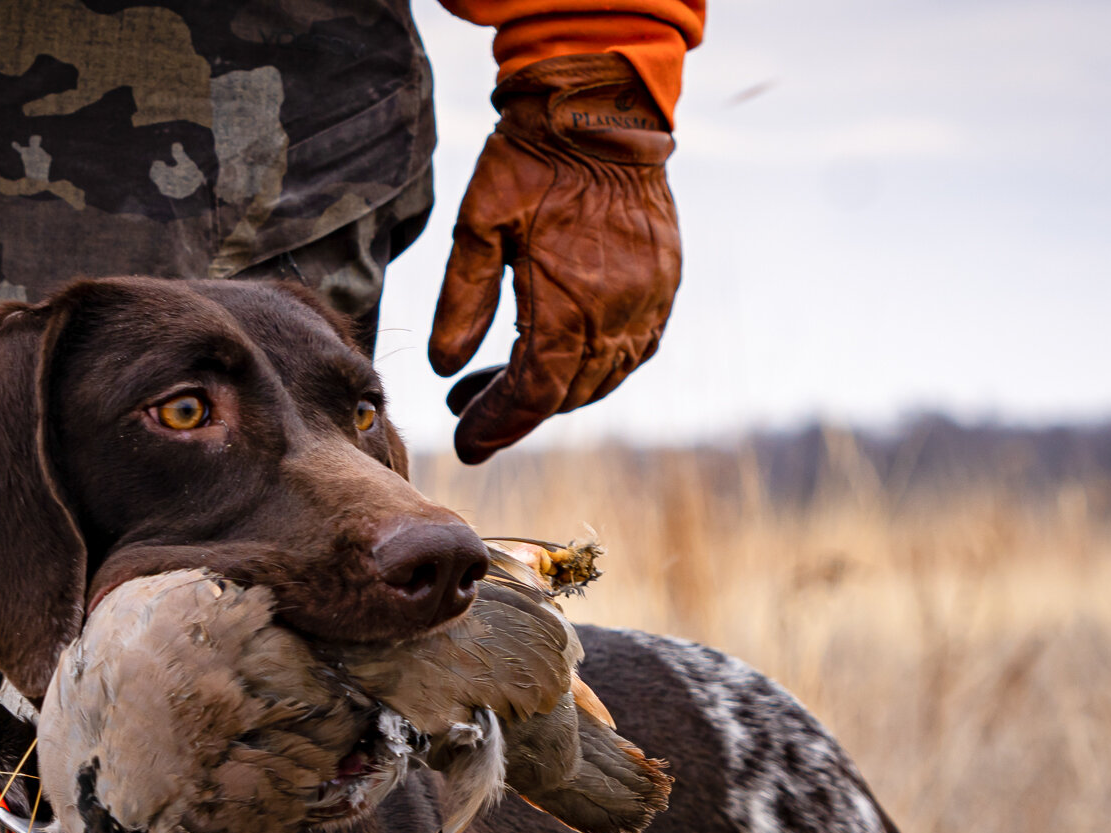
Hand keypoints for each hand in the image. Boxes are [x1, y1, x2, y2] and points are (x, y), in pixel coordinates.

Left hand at [430, 53, 679, 464]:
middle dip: (515, 411)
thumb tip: (445, 366)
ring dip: (553, 392)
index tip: (465, 443)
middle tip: (469, 406)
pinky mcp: (664, 288)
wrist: (602, 110)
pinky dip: (594, 368)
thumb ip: (462, 300)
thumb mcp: (478, 224)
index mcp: (569, 305)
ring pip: (601, 380)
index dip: (496, 425)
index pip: (532, 394)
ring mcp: (648, 304)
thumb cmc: (532, 162)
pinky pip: (632, 352)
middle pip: (565, 395)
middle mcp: (617, 315)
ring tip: (504, 380)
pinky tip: (560, 355)